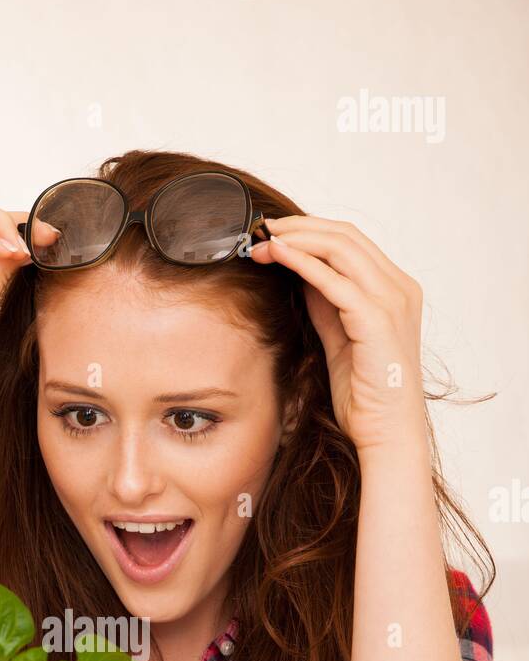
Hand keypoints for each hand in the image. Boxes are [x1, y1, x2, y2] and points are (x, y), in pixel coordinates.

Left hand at [251, 215, 426, 459]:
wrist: (386, 433)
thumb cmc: (365, 395)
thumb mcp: (341, 338)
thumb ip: (327, 304)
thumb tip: (299, 272)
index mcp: (396, 289)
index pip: (352, 242)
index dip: (310, 231)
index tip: (273, 233)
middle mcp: (400, 288)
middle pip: (346, 236)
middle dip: (299, 228)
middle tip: (260, 228)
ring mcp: (392, 301)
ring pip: (340, 249)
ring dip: (296, 240)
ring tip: (260, 240)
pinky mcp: (376, 319)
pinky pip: (334, 280)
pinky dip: (301, 262)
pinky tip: (276, 255)